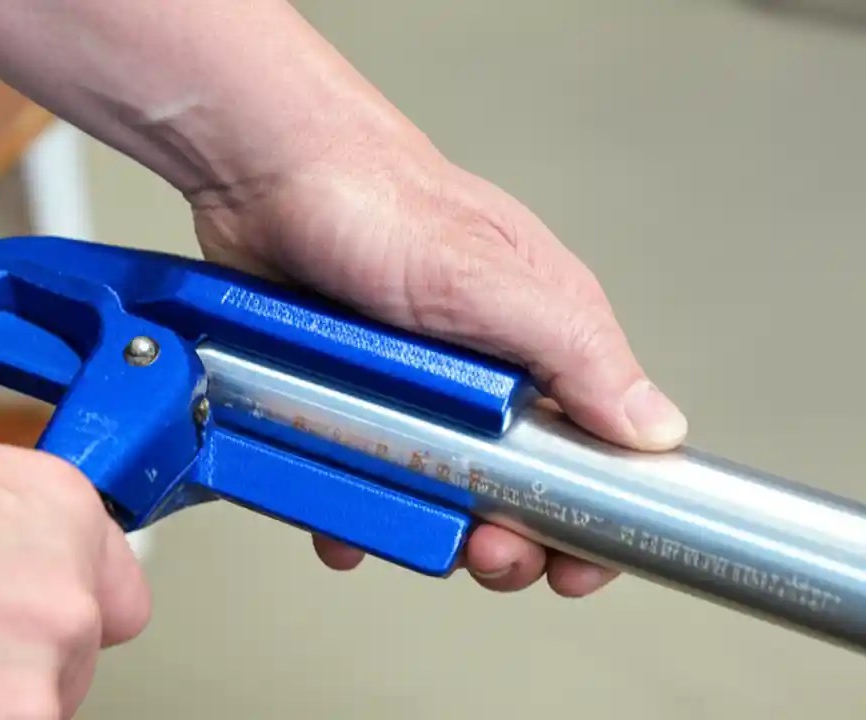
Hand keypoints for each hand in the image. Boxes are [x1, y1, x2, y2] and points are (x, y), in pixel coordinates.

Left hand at [189, 118, 687, 596]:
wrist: (262, 175)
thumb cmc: (378, 200)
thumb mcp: (488, 279)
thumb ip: (574, 353)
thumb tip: (656, 430)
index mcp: (541, 338)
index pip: (595, 446)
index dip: (590, 514)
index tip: (573, 564)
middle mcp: (482, 371)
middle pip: (514, 488)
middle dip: (506, 538)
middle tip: (486, 552)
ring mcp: (410, 390)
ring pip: (433, 492)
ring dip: (423, 532)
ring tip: (402, 537)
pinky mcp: (345, 400)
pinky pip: (356, 475)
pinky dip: (348, 508)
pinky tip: (337, 522)